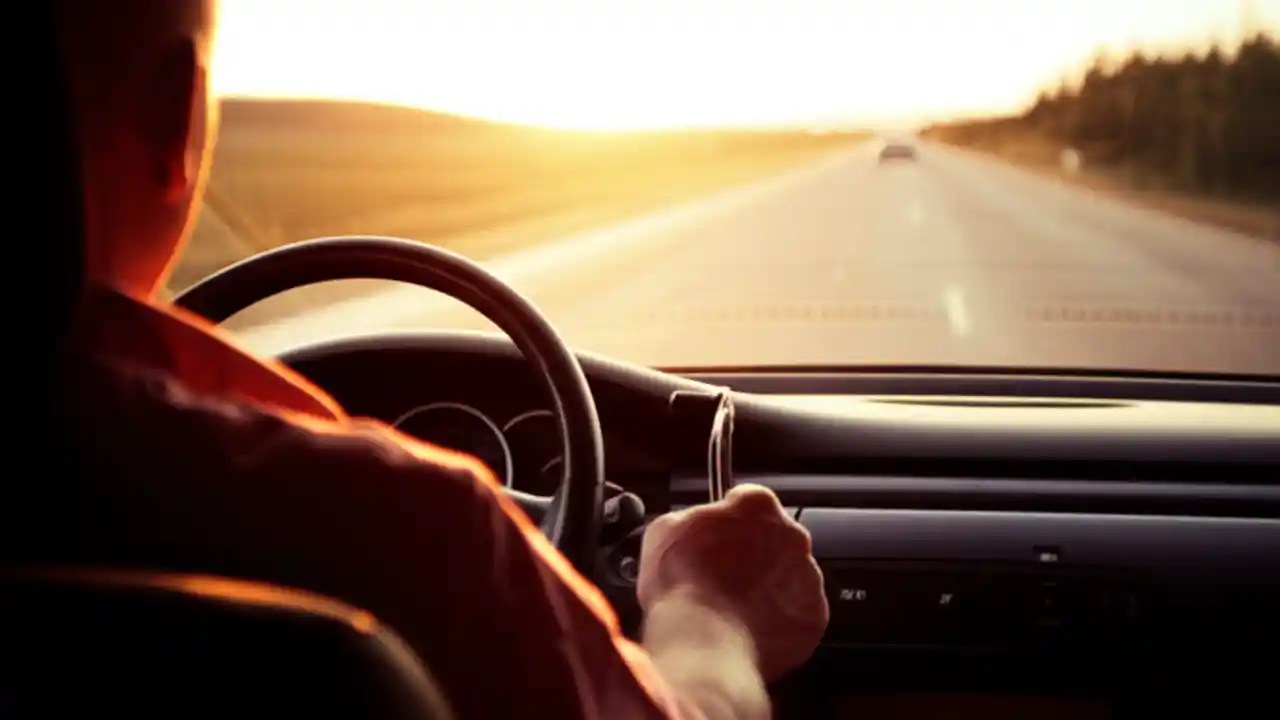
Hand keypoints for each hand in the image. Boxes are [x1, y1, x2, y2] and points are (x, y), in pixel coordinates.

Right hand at [637, 484, 828, 680]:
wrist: (702, 641)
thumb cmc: (682, 585)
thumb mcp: (664, 531)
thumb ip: (688, 518)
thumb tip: (690, 526)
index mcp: (757, 504)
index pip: (748, 502)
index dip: (729, 522)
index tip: (718, 538)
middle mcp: (791, 534)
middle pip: (774, 539)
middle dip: (752, 555)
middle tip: (723, 578)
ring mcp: (807, 575)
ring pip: (788, 577)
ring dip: (767, 588)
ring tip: (734, 608)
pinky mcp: (814, 614)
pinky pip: (797, 613)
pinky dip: (779, 620)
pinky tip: (750, 627)